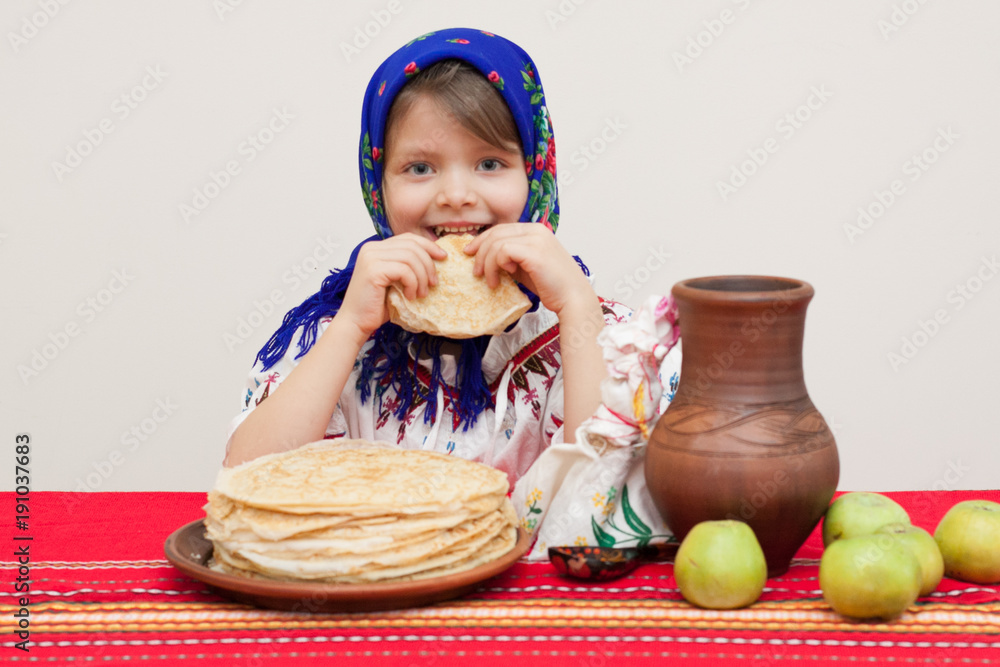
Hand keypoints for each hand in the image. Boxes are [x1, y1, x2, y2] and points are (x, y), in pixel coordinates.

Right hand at [337, 233, 446, 336]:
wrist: (356, 323)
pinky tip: (410, 296)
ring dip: (421, 277)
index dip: (428, 246)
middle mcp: (371, 248)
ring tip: (421, 293)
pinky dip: (412, 284)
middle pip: (412, 245)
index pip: (408, 238)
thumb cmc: (377, 306)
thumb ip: (407, 266)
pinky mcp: (373, 270)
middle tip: (433, 283)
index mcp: (376, 248)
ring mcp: (371, 257)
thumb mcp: (396, 280)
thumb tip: (435, 257)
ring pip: (410, 257)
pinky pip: (404, 270)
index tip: (443, 257)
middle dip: (428, 264)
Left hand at [464, 223, 595, 315]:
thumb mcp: (526, 267)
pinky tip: (504, 277)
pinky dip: (497, 265)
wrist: (573, 298)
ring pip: (496, 243)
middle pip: (496, 233)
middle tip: (476, 271)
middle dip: (480, 251)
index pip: (501, 229)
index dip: (482, 240)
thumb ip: (511, 258)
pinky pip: (503, 251)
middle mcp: (536, 230)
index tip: (471, 254)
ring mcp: (536, 239)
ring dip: (487, 263)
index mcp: (536, 230)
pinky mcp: (534, 251)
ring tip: (490, 281)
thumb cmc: (552, 286)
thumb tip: (487, 257)